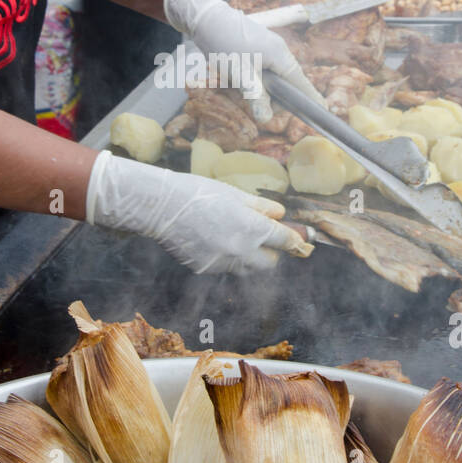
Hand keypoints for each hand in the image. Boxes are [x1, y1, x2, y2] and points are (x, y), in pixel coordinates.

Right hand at [86, 152, 311, 274]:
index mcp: (252, 229)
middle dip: (271, 252)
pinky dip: (225, 258)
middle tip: (263, 237)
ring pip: (247, 268)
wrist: (161, 207)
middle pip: (270, 263)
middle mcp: (241, 251)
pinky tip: (212, 240)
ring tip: (235, 237)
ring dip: (249, 257)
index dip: (295, 240)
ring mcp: (222, 263)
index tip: (300, 240)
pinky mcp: (205, 269)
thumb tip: (281, 215)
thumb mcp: (235, 194)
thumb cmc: (198, 193)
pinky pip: (224, 268)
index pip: (285, 241)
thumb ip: (261, 207)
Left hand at [163, 0, 323, 122]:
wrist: (206, 18)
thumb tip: (266, 119)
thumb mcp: (240, 75)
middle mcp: (279, 49)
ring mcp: (269, 45)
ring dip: (263, 87)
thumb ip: (255, 96)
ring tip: (241, 86)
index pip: (301, 81)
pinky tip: (240, 77)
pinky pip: (265, 67)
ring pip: (274, 75)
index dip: (310, 97)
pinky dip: (257, 77)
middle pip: (287, 81)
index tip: (322, 110)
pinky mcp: (258, 44)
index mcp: (280, 55)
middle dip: (275, 96)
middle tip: (253, 102)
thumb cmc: (224, 44)